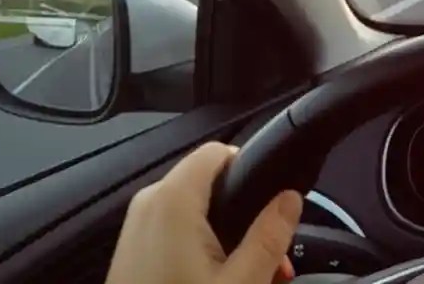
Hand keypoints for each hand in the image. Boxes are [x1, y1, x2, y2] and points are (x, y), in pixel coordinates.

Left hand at [106, 142, 301, 283]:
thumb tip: (290, 199)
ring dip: (231, 236)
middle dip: (248, 216)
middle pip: (211, 185)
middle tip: (273, 258)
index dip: (252, 169)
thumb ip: (270, 235)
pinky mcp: (133, 252)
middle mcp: (150, 205)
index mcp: (174, 201)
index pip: (218, 153)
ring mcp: (137, 229)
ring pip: (196, 211)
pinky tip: (224, 282)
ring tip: (255, 277)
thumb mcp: (241, 282)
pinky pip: (176, 231)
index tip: (275, 203)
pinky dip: (204, 247)